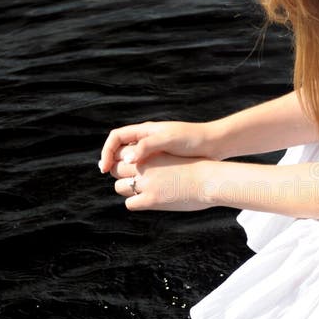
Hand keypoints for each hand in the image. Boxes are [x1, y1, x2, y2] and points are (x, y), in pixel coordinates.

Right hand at [99, 120, 213, 174]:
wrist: (213, 144)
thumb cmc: (192, 139)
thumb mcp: (168, 140)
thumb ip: (147, 146)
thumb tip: (129, 159)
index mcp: (145, 130)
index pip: (116, 138)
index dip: (107, 151)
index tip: (105, 167)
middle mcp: (146, 140)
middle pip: (120, 150)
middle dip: (111, 162)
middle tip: (109, 176)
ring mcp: (154, 151)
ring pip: (130, 161)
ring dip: (123, 172)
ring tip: (121, 184)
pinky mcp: (162, 162)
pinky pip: (143, 170)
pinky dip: (136, 177)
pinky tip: (138, 187)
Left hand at [111, 153, 214, 211]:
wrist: (210, 180)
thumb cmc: (199, 168)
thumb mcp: (174, 156)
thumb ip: (160, 159)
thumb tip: (154, 164)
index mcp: (150, 152)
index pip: (123, 152)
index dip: (123, 160)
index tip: (128, 166)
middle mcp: (144, 166)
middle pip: (116, 168)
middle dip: (121, 174)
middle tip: (131, 180)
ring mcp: (146, 183)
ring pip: (119, 186)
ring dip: (127, 189)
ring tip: (140, 192)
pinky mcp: (151, 200)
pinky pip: (130, 204)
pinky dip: (135, 203)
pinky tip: (146, 202)